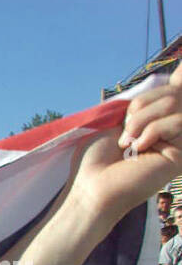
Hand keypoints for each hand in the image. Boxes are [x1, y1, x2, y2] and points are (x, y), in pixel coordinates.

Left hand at [70, 63, 181, 219]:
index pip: (177, 90)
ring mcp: (179, 143)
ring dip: (142, 119)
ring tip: (128, 142)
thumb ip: (137, 103)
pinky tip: (138, 149)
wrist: (91, 188)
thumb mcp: (113, 120)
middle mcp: (172, 131)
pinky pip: (177, 122)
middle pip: (172, 93)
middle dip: (140, 106)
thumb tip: (160, 81)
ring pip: (174, 103)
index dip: (181, 76)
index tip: (158, 95)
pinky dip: (152, 130)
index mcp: (157, 122)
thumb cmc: (94, 160)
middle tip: (125, 130)